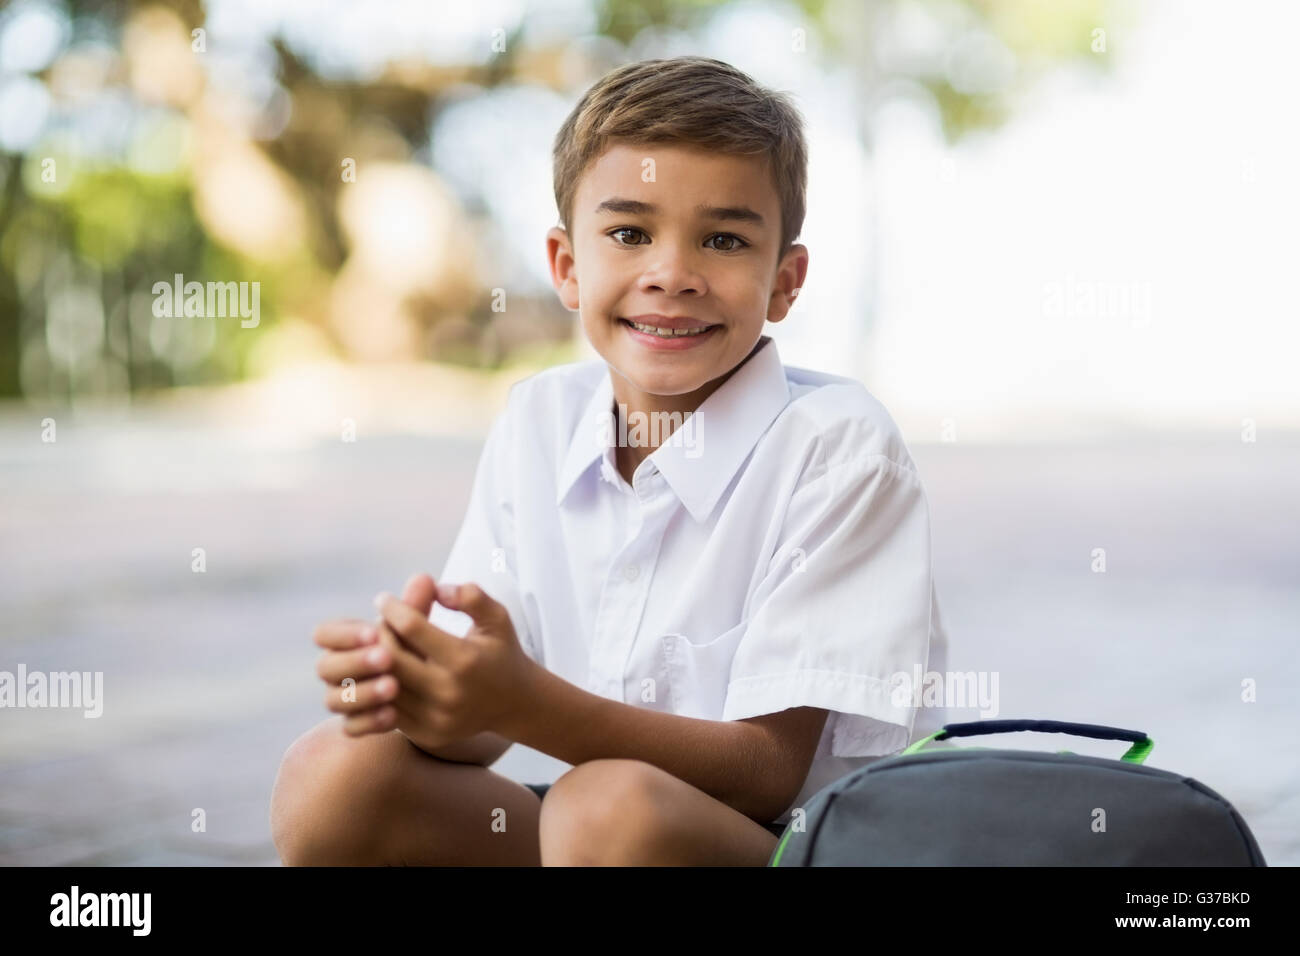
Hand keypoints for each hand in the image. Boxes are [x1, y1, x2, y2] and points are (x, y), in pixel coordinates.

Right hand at [312, 573, 430, 735]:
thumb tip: (424, 579)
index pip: (324, 634)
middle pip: (325, 668)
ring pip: (334, 701)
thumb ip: (417, 608)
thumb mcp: (423, 628)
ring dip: (362, 692)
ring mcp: (346, 698)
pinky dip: (368, 722)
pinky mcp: (360, 723)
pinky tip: (393, 715)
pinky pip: (351, 728)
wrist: (441, 687)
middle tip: (388, 657)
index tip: (376, 631)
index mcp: (348, 639)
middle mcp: (340, 668)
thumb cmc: (426, 647)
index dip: (344, 634)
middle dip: (355, 662)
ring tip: (394, 686)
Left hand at [373, 574, 533, 752]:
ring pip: (384, 686)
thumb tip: (435, 588)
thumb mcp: (497, 617)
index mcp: (465, 660)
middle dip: (379, 633)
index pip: (412, 628)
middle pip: (390, 657)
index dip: (393, 608)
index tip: (384, 598)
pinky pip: (388, 709)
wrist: (516, 704)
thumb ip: (471, 596)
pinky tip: (386, 670)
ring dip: (375, 661)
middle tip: (379, 622)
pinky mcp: (426, 734)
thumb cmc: (502, 653)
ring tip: (379, 644)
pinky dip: (381, 687)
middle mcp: (448, 693)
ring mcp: (435, 718)